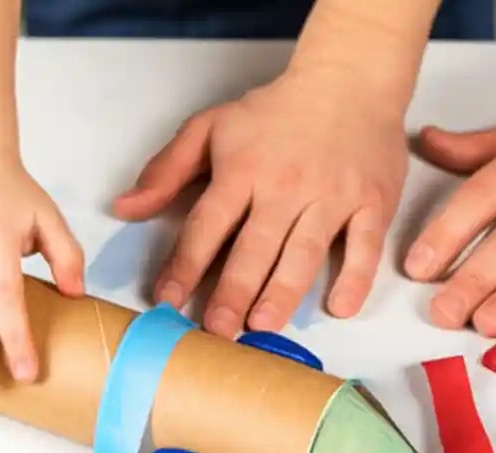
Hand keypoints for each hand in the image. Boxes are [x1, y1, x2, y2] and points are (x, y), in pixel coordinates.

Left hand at [113, 68, 408, 337]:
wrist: (348, 79)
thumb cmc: (275, 111)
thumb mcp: (210, 127)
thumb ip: (166, 170)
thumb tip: (124, 208)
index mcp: (242, 169)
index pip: (207, 225)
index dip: (184, 265)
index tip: (168, 301)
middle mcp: (285, 186)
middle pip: (255, 247)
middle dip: (233, 292)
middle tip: (218, 330)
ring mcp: (331, 195)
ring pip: (304, 251)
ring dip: (283, 291)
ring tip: (263, 326)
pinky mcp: (372, 202)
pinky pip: (364, 245)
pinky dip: (354, 277)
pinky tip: (339, 306)